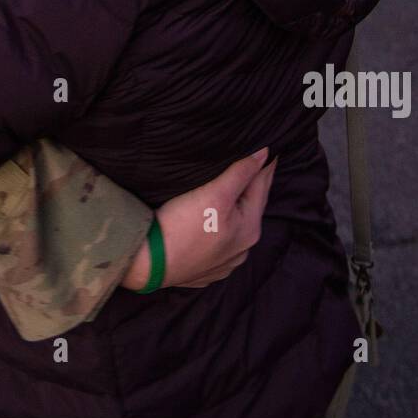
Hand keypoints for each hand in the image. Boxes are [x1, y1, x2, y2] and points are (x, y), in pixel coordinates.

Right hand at [121, 149, 276, 291]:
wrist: (148, 264)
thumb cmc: (183, 227)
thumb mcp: (215, 194)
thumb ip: (241, 173)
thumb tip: (264, 153)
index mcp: (249, 228)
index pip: (261, 186)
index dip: (264, 165)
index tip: (269, 148)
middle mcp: (242, 248)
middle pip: (249, 207)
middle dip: (251, 186)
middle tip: (255, 164)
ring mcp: (223, 262)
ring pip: (235, 226)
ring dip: (235, 209)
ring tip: (232, 190)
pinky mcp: (204, 269)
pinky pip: (219, 243)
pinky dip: (220, 228)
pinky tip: (213, 223)